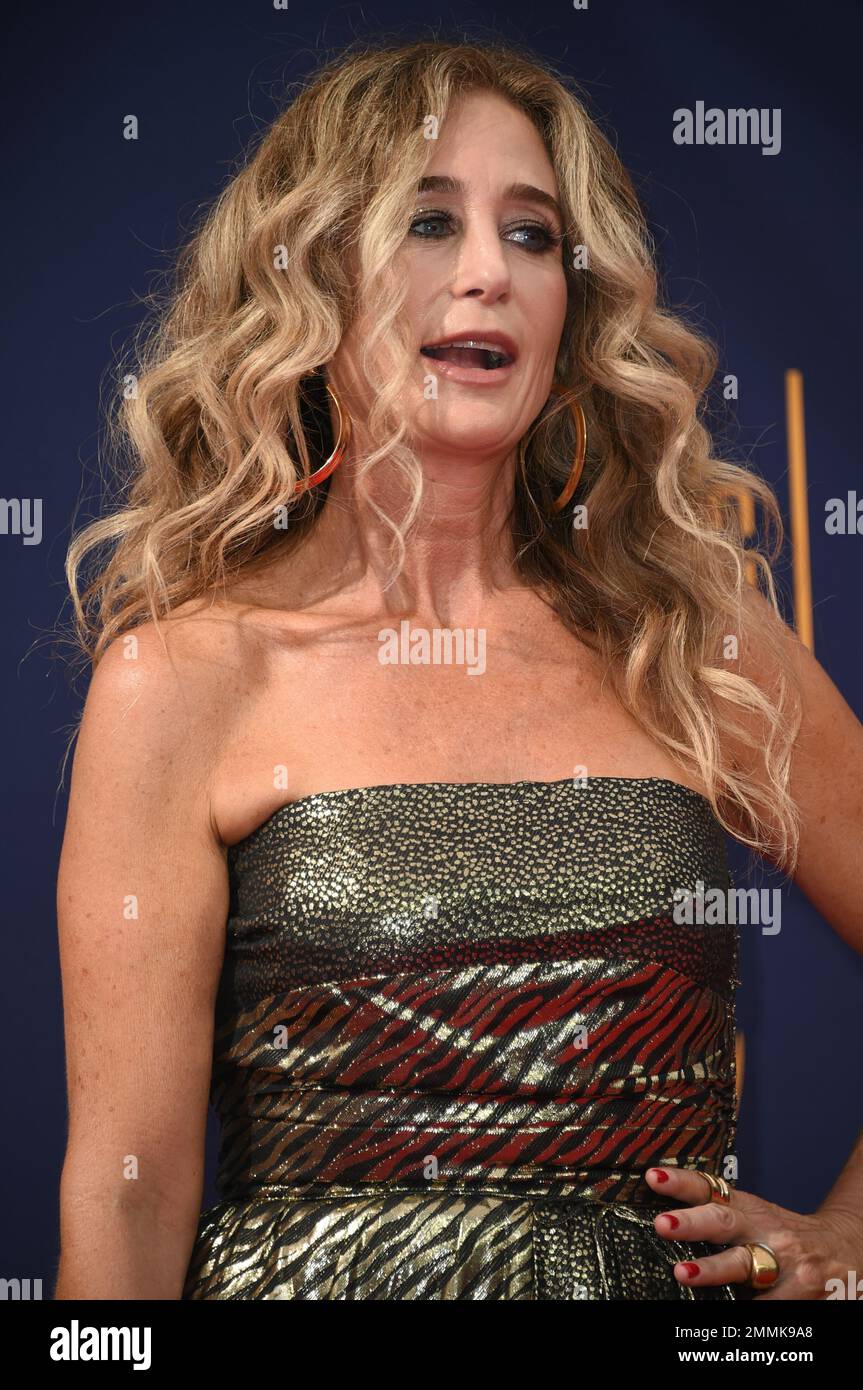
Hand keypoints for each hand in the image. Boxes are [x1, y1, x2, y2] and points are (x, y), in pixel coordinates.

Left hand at [644, 1166, 862, 1299]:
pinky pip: (767, 1302)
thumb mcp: (759, 1217)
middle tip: (663, 1224)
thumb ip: (724, 1218)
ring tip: (684, 1273)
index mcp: (749, 1209)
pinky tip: (727, 1310)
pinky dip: (748, 1307)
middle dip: (692, 1223)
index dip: (683, 1182)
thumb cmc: (791, 1235)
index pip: (711, 1189)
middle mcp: (764, 1229)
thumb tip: (672, 1222)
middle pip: (724, 1221)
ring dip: (713, 1270)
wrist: (847, 1246)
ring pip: (744, 1264)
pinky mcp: (801, 1289)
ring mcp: (784, 1260)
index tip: (654, 1178)